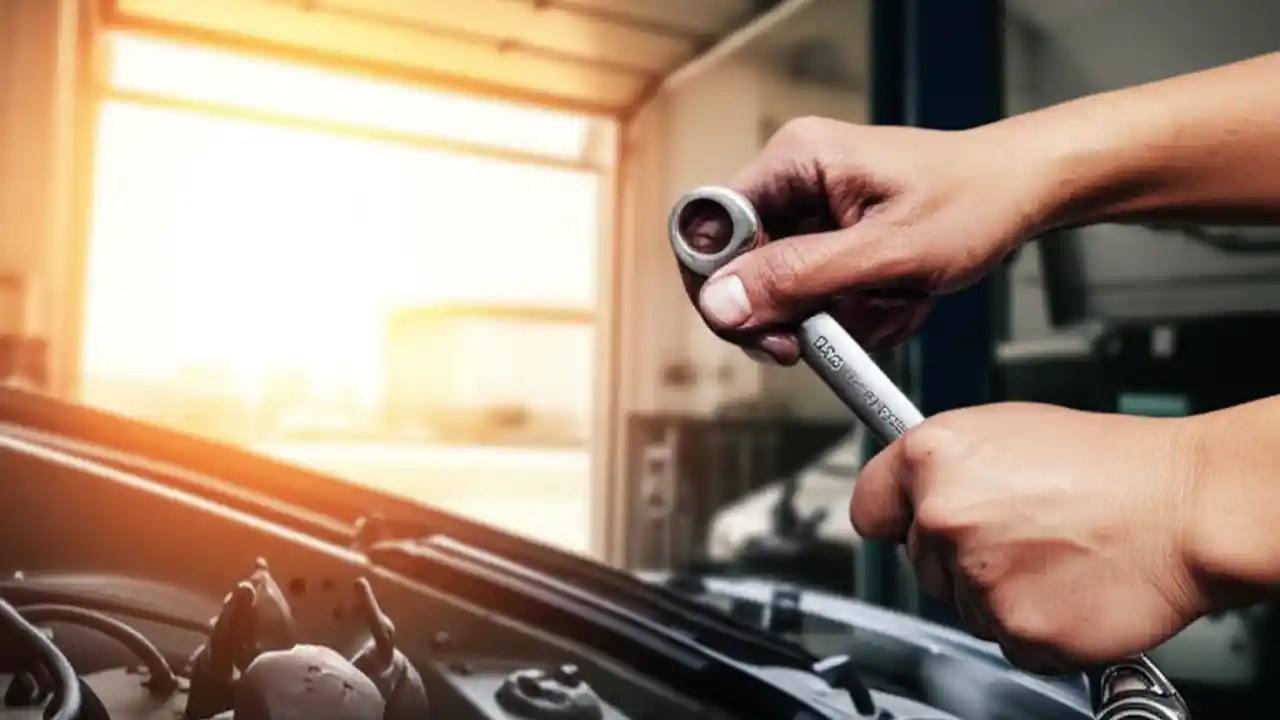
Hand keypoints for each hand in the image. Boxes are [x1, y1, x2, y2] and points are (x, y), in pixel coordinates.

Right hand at [677, 117, 1049, 363]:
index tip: (755, 325)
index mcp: (794, 161)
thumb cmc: (972, 200)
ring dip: (834, 317)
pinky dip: (854, 315)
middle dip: (786, 313)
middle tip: (813, 341)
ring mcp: (812, 213)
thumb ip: (798, 278)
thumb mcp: (885, 252)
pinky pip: (816, 298)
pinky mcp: (833, 241)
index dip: (717, 283)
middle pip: (740, 270)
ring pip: (782, 294)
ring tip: (891, 302)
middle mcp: (793, 182)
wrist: (1024, 194)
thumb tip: (719, 302)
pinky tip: (896, 300)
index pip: (707, 227)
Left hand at [851, 402, 1210, 672]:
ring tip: (1055, 554)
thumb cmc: (1111, 465)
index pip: (868, 508)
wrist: (1184, 507)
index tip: (909, 523)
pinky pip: (1006, 638)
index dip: (895, 517)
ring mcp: (977, 578)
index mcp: (933, 458)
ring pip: (963, 604)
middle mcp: (944, 517)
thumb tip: (913, 487)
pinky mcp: (1016, 629)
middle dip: (960, 556)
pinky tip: (1068, 586)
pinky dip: (1035, 624)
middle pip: (919, 563)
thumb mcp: (1008, 429)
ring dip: (1000, 591)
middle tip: (1021, 534)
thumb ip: (946, 464)